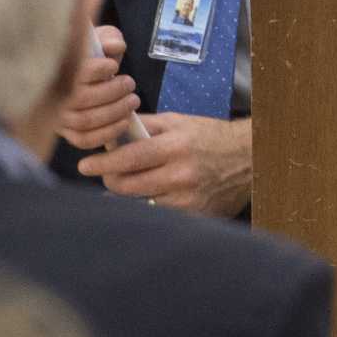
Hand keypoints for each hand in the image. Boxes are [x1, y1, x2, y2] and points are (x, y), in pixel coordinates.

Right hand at [54, 25, 139, 150]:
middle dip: (114, 91)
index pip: (77, 72)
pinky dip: (108, 133)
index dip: (101, 70)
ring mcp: (58, 116)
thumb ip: (109, 39)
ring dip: (115, 111)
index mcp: (59, 69)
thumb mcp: (98, 39)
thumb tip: (116, 47)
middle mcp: (54, 95)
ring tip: (133, 100)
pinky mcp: (66, 132)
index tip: (113, 65)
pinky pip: (84, 140)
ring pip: (85, 121)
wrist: (73, 72)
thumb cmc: (89, 54)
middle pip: (83, 99)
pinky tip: (125, 121)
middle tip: (130, 83)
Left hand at [77, 113, 251, 216]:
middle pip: (129, 185)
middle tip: (106, 174)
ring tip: (129, 182)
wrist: (250, 157)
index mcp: (176, 146)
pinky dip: (151, 205)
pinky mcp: (196, 215)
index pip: (130, 158)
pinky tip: (152, 195)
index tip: (85, 165)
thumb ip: (145, 125)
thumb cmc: (212, 136)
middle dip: (111, 180)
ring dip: (130, 193)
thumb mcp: (180, 122)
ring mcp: (189, 198)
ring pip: (142, 202)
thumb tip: (113, 131)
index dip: (104, 163)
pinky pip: (161, 214)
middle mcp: (181, 174)